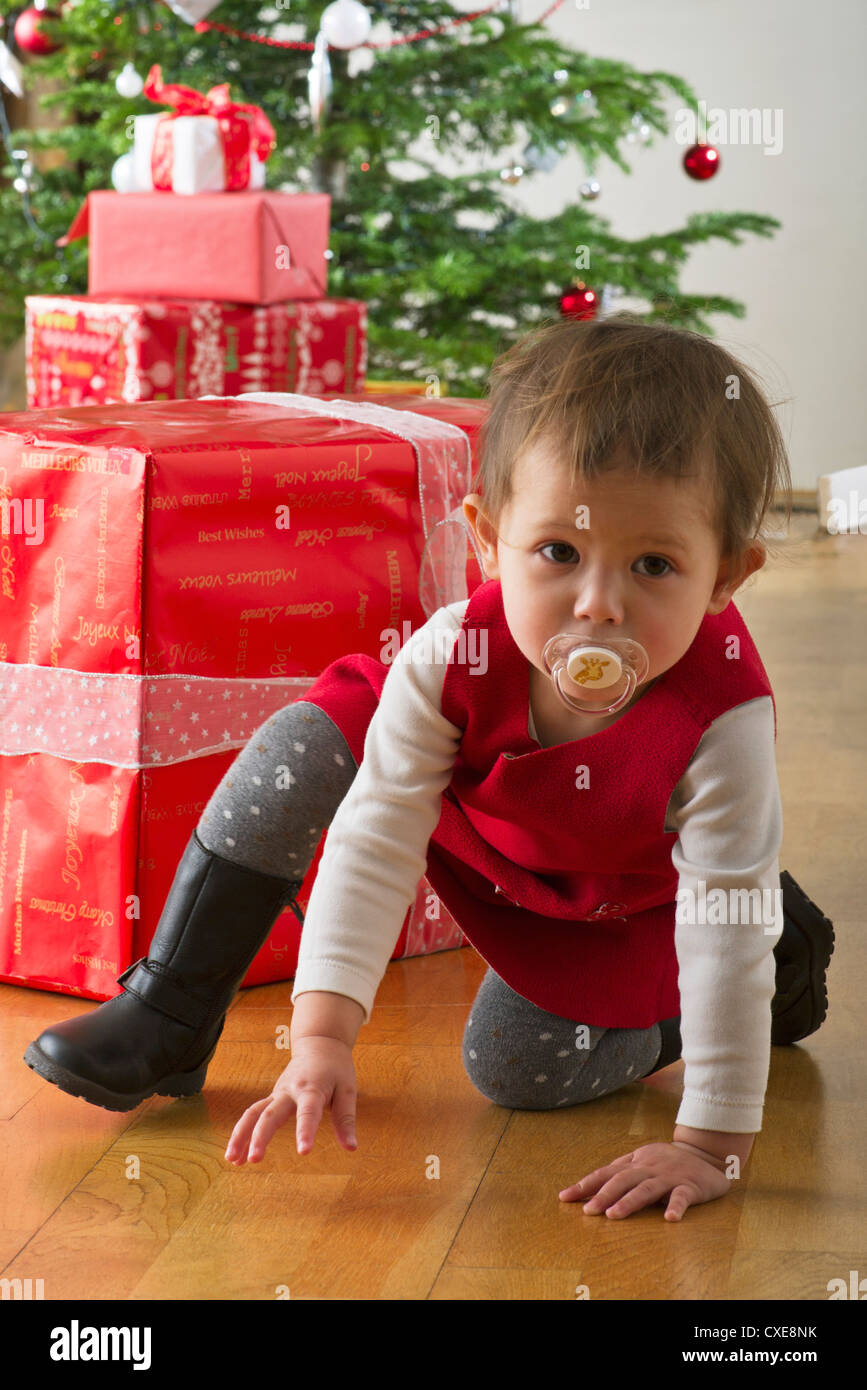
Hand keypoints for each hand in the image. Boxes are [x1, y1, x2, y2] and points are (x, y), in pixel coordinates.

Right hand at [224, 1036, 357, 1164]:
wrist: (319, 1044)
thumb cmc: (336, 1068)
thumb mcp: (348, 1090)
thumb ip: (346, 1120)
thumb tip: (351, 1148)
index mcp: (312, 1088)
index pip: (308, 1112)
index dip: (306, 1131)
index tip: (304, 1152)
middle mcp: (289, 1090)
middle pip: (270, 1113)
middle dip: (260, 1137)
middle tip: (255, 1159)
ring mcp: (277, 1093)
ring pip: (253, 1113)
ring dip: (240, 1136)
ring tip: (232, 1160)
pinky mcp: (272, 1098)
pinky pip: (252, 1115)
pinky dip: (242, 1133)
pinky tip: (236, 1156)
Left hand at [558, 1141, 730, 1220]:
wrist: (706, 1154)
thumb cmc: (668, 1162)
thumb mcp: (642, 1161)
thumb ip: (620, 1171)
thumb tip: (589, 1185)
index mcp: (636, 1163)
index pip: (606, 1173)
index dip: (586, 1184)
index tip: (564, 1197)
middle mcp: (649, 1168)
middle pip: (623, 1179)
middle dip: (604, 1195)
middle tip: (588, 1211)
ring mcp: (669, 1177)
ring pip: (647, 1188)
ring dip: (629, 1201)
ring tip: (613, 1215)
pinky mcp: (690, 1186)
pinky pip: (682, 1197)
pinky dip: (676, 1206)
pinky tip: (670, 1218)